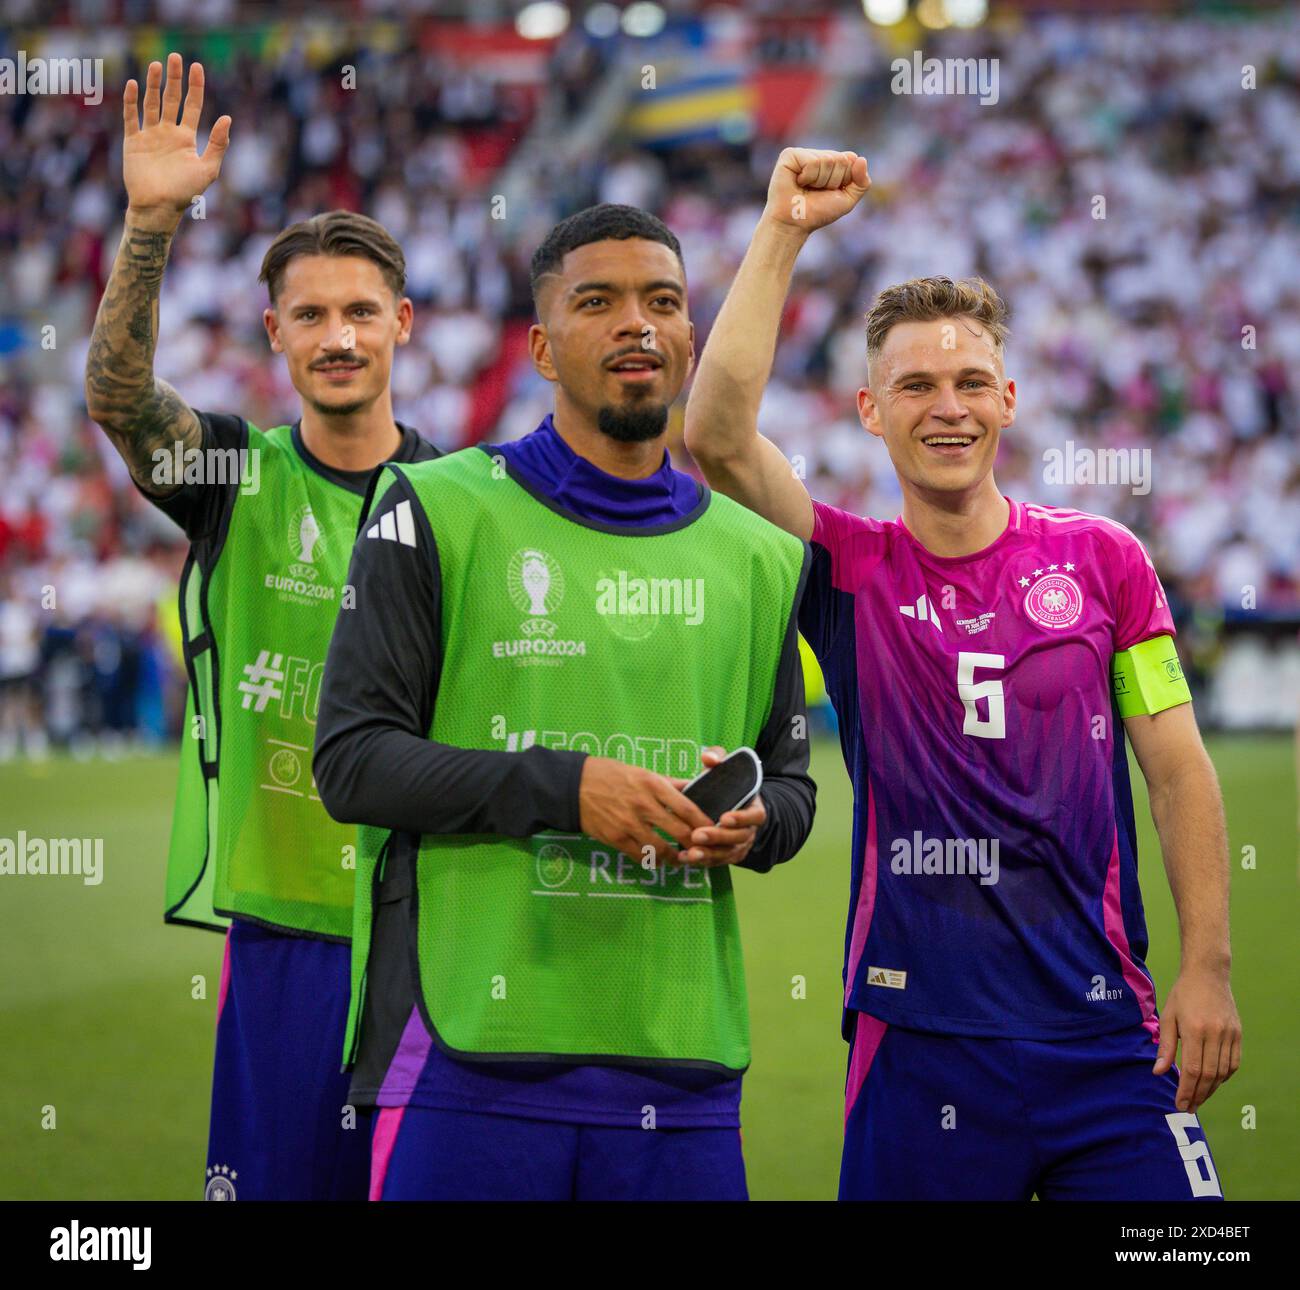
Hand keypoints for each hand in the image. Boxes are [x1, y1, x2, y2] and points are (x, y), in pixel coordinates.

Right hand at [123, 52, 230, 230]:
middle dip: (174, 79)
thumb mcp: (207, 169)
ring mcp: (150, 136)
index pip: (192, 105)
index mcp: (187, 138)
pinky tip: (133, 85)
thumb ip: (217, 144)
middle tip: (176, 57)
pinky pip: (131, 117)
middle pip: (171, 99)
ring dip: (153, 85)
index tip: (197, 67)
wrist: (158, 208)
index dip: (195, 87)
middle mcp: (169, 133)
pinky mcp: (133, 142)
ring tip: (156, 65)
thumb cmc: (185, 193)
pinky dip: (131, 102)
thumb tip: (227, 119)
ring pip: (151, 103)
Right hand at [578, 756, 713, 867]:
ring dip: (674, 857)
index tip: (713, 830)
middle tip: (702, 849)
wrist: (574, 785)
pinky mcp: (615, 838)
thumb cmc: (610, 774)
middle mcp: (643, 805)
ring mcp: (628, 823)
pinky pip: (640, 856)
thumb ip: (668, 783)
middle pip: (679, 832)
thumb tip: (693, 786)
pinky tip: (658, 860)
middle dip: (695, 844)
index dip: (703, 823)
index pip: (687, 808)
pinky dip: (652, 861)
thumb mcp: (641, 772)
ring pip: (661, 849)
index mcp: (653, 784)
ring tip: (681, 859)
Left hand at [669, 745, 766, 868]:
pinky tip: (685, 858)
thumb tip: (708, 757)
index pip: (755, 816)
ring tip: (690, 852)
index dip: (742, 818)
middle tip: (698, 835)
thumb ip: (719, 758)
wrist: (731, 806)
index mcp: (754, 809)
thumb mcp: (725, 769)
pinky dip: (703, 861)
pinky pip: (717, 861)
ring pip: (728, 853)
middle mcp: (749, 830)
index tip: (724, 817)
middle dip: (718, 837)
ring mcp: (739, 845)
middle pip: (739, 838)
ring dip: (709, 854)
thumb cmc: (727, 786)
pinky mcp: (727, 855)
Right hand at [762, 147, 869, 235]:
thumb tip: (861, 159)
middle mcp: (818, 155)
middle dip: (833, 181)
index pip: (851, 159)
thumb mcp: (847, 200)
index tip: (831, 192)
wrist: (794, 223)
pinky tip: (798, 183)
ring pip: (827, 160)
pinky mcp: (790, 155)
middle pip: (841, 159)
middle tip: (816, 192)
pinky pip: (812, 162)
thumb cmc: (817, 212)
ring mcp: (804, 154)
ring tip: (806, 189)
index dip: (845, 179)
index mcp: (832, 162)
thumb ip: (862, 182)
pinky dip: (808, 177)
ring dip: (819, 182)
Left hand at [1153, 967, 1241, 1112]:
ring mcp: (1230, 1035)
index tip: (1180, 1104)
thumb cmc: (1183, 994)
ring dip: (1211, 1089)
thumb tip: (1159, 1072)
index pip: (1192, 1070)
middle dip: (1198, 1095)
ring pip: (1223, 1072)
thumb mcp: (1168, 1016)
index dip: (1186, 1090)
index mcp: (1195, 1030)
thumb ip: (1165, 1046)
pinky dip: (1224, 1077)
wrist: (1208, 974)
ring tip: (1198, 1098)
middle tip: (1188, 1107)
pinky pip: (1233, 1063)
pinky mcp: (1238, 1034)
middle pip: (1209, 1075)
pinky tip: (1213, 1083)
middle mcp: (1215, 1034)